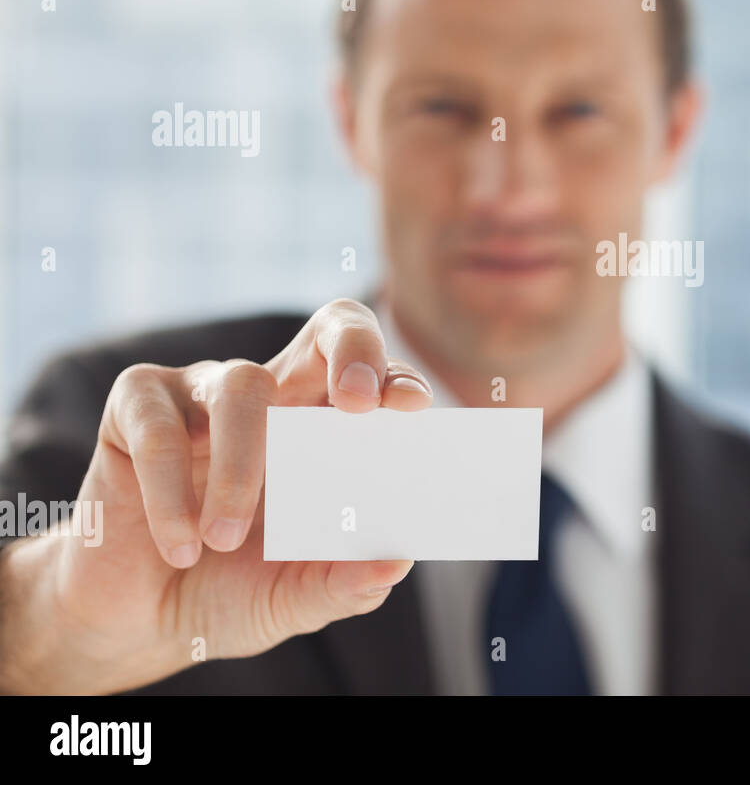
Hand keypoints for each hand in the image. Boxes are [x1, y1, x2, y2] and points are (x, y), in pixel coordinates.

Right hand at [0, 298, 431, 693]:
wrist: (136, 622)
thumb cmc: (230, 593)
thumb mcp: (295, 600)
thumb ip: (345, 585)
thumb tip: (397, 562)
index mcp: (326, 433)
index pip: (375, 379)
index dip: (396, 379)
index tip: (410, 408)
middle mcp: (276, 399)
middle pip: (330, 329)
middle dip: (354, 348)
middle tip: (358, 404)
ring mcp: (206, 395)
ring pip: (243, 385)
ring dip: (242, 466)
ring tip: (225, 539)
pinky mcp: (137, 408)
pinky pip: (160, 427)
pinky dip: (171, 491)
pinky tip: (181, 547)